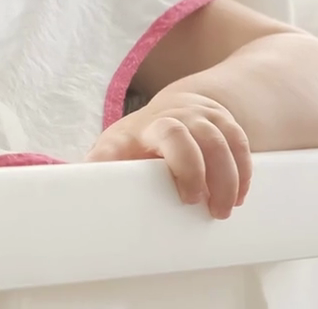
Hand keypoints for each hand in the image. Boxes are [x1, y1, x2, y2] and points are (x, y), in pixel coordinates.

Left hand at [87, 92, 252, 218]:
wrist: (174, 107)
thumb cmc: (139, 140)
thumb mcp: (115, 150)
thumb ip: (101, 168)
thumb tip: (74, 194)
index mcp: (140, 129)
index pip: (160, 137)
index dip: (177, 166)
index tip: (180, 196)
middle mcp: (173, 117)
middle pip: (194, 139)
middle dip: (204, 174)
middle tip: (205, 208)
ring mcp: (200, 117)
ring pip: (222, 142)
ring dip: (229, 179)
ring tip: (224, 210)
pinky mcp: (224, 121)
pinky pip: (239, 143)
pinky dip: (243, 171)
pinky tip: (240, 195)